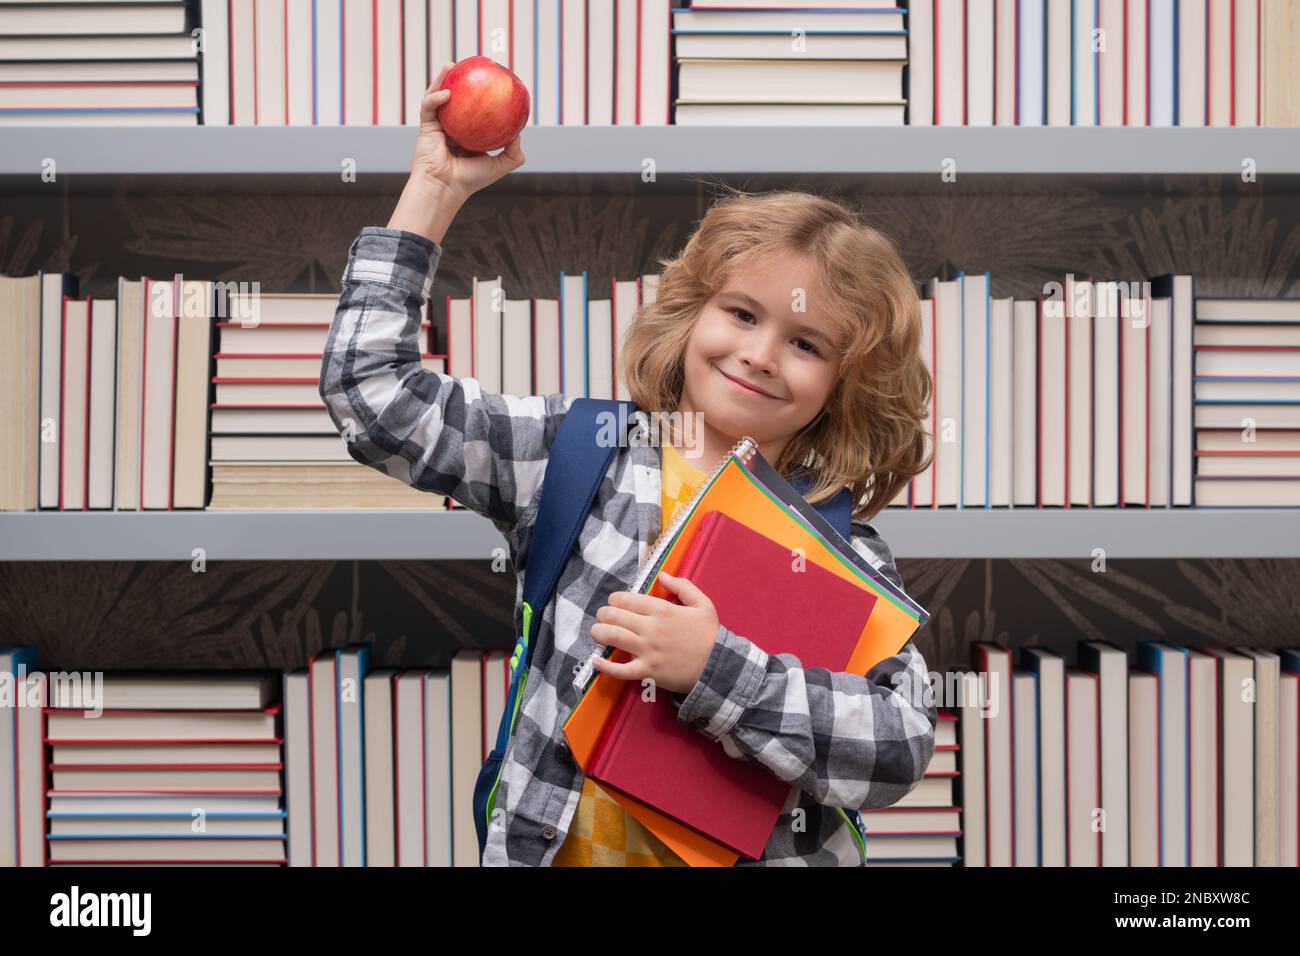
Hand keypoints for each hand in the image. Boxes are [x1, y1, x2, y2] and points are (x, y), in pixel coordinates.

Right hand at [410, 61, 525, 199]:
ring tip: (451, 65)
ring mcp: (438, 125)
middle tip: (470, 66)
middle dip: (460, 80)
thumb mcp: (499, 166)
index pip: (476, 110)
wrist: (445, 188)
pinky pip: (429, 106)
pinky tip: (446, 92)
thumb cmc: (470, 179)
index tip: (492, 81)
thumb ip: (513, 153)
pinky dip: (436, 97)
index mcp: (468, 134)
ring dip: (442, 79)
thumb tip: (518, 133)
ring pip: (438, 96)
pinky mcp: (425, 126)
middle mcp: (453, 127)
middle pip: (456, 98)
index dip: (482, 95)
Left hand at [588, 573, 719, 695]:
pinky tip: (595, 661)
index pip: (626, 599)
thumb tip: (663, 575)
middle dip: (603, 614)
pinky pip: (620, 670)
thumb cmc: (710, 635)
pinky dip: (605, 666)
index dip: (614, 600)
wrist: (718, 666)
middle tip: (603, 617)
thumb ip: (682, 586)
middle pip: (614, 616)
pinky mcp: (647, 671)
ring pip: (612, 637)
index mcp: (662, 610)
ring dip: (599, 633)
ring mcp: (647, 651)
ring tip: (597, 632)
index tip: (614, 603)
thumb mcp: (702, 604)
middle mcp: (650, 628)